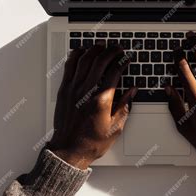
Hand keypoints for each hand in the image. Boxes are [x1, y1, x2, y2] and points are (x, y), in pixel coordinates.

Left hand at [47, 46, 136, 168]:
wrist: (69, 151)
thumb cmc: (91, 142)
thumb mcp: (115, 128)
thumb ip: (124, 106)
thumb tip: (131, 91)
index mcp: (101, 100)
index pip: (114, 72)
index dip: (122, 62)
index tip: (127, 58)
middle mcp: (86, 91)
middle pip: (99, 62)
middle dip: (111, 51)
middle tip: (117, 48)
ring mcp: (73, 89)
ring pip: (84, 60)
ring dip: (94, 50)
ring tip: (101, 45)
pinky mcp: (64, 90)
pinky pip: (69, 67)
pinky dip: (75, 56)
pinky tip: (81, 51)